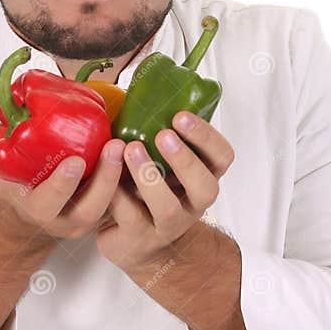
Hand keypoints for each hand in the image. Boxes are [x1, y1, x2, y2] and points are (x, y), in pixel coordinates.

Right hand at [0, 123, 126, 242]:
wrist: (32, 208)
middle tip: (114, 147)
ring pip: (113, 205)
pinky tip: (145, 150)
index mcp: (38, 211)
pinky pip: (125, 200)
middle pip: (90, 208)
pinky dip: (134, 179)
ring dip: (124, 178)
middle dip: (105, 180)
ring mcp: (90, 217)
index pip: (50, 203)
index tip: (75, 162)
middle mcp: (67, 220)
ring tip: (130, 145)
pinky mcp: (108, 209)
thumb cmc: (15, 185)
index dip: (62, 185)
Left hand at [95, 112, 234, 270]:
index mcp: (202, 177)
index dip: (206, 137)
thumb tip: (144, 86)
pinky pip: (130, 217)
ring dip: (149, 176)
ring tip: (130, 149)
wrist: (135, 242)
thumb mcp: (160, 161)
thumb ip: (159, 134)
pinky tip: (107, 174)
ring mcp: (168, 226)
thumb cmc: (146, 187)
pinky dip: (118, 194)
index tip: (181, 115)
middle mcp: (192, 204)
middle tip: (163, 134)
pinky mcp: (139, 239)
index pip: (222, 157)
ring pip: (168, 207)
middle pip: (206, 187)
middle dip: (185, 159)